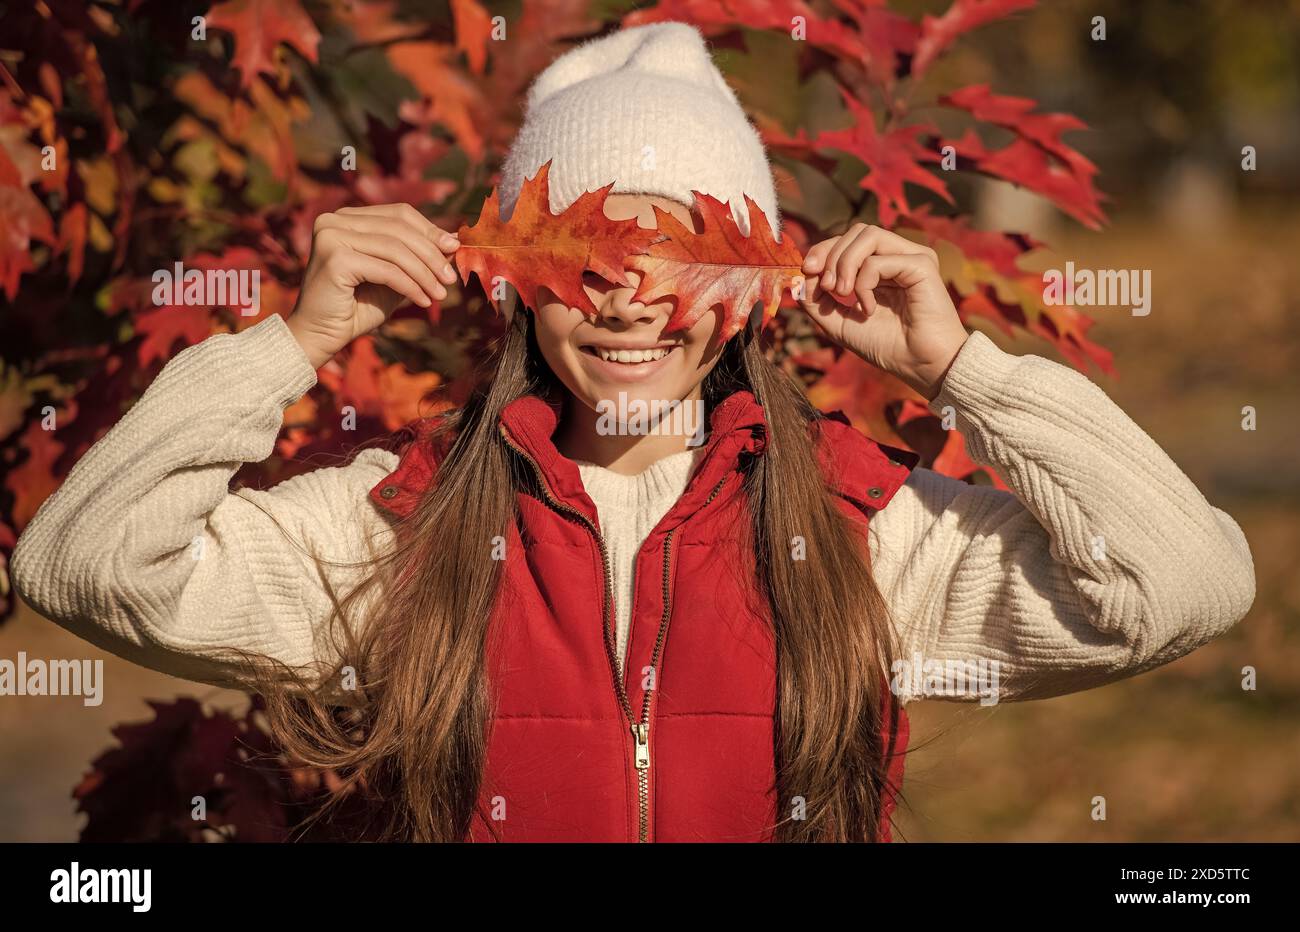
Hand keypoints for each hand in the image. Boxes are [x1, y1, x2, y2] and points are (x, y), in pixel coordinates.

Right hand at [286, 204, 460, 367]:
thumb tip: (454, 239)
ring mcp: (331, 236)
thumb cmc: (356, 308)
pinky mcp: (334, 258)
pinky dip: (410, 286)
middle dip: (431, 254)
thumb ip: (416, 258)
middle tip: (451, 278)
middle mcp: (334, 220)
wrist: (320, 337)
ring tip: (441, 293)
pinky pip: (386, 269)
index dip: (429, 230)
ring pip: (395, 249)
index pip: (398, 214)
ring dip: (425, 273)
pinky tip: (424, 301)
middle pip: (399, 228)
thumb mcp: (394, 278)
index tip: (455, 249)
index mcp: (346, 218)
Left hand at [799, 223, 968, 400]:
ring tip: (842, 293)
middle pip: (856, 231)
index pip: (848, 241)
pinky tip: (868, 309)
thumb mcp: (838, 322)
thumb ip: (816, 299)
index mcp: (882, 267)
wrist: (918, 366)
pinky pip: (879, 260)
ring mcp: (912, 257)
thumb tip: (798, 276)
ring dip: (845, 263)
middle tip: (828, 288)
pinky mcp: (922, 264)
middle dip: (831, 255)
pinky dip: (864, 284)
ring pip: (868, 235)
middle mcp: (898, 256)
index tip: (806, 270)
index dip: (823, 249)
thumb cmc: (885, 346)